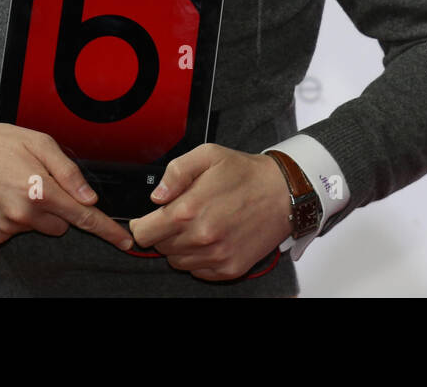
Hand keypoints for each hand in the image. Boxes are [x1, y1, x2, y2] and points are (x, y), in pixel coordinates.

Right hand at [0, 119, 132, 250]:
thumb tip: (89, 197)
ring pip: (40, 227)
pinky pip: (17, 230)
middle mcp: (23, 214)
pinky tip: (1, 196)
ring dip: (36, 211)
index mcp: (38, 190)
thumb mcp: (38, 143)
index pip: (82, 217)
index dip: (106, 230)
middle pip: (62, 223)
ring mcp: (6, 228)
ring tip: (15, 184)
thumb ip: (68, 171)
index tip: (124, 241)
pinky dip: (15, 217)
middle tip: (38, 180)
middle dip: (58, 206)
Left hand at [128, 144, 292, 280]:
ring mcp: (216, 257)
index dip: (143, 224)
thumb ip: (176, 172)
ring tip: (200, 224)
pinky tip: (212, 238)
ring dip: (181, 246)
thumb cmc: (244, 173)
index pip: (144, 233)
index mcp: (189, 210)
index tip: (150, 217)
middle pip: (160, 248)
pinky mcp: (230, 269)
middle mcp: (201, 238)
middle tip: (183, 214)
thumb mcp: (207, 155)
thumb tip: (156, 196)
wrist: (283, 194)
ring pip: (178, 261)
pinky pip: (198, 271)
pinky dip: (199, 258)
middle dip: (164, 232)